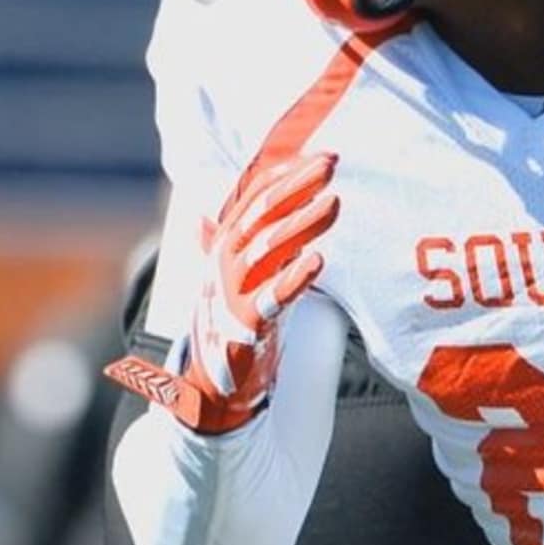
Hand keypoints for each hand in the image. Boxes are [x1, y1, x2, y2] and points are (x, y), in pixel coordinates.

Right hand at [105, 153, 340, 433]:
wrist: (213, 390)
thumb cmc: (234, 324)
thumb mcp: (234, 276)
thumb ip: (233, 242)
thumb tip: (209, 211)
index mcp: (225, 246)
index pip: (253, 198)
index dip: (284, 173)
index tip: (320, 154)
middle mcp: (223, 264)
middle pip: (260, 215)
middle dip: (296, 187)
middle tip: (330, 164)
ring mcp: (231, 294)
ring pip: (265, 249)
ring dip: (300, 224)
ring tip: (334, 203)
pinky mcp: (243, 329)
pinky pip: (270, 299)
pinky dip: (293, 278)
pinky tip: (318, 261)